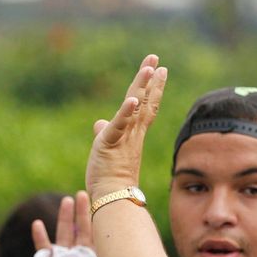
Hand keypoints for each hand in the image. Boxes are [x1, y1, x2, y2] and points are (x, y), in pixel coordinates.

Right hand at [34, 191, 100, 256]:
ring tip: (64, 202)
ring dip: (62, 221)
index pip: (90, 240)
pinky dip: (40, 239)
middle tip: (79, 194)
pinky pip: (43, 253)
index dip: (90, 221)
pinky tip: (37, 225)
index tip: (93, 203)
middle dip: (77, 214)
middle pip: (76, 233)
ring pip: (61, 239)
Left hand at [86, 55, 166, 199]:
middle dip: (150, 79)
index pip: (144, 105)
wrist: (112, 197)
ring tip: (150, 68)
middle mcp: (132, 133)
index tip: (157, 69)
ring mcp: (124, 137)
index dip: (151, 87)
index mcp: (132, 133)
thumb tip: (99, 121)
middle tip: (155, 58)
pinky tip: (133, 98)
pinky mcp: (111, 143)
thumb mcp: (106, 148)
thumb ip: (105, 132)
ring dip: (143, 87)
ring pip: (136, 108)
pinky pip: (119, 125)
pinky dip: (126, 112)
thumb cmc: (109, 176)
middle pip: (144, 100)